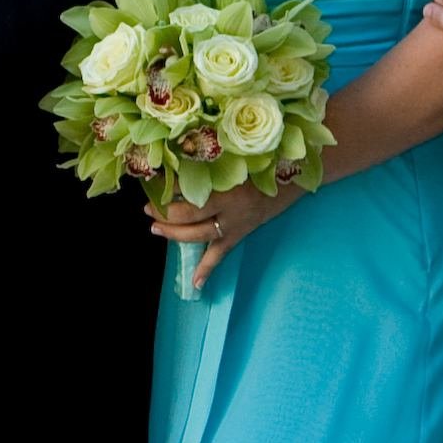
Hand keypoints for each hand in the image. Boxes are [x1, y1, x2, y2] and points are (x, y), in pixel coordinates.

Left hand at [151, 173, 299, 293]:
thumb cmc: (264, 162)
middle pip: (189, 215)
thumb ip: (211, 164)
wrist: (294, 176)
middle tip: (148, 208)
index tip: (152, 183)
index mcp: (227, 185)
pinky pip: (221, 254)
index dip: (168, 189)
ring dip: (175, 235)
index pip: (190, 190)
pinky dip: (207, 269)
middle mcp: (230, 207)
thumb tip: (179, 163)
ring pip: (199, 235)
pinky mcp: (241, 234)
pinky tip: (196, 284)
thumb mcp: (236, 158)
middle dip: (166, 213)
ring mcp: (236, 224)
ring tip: (156, 229)